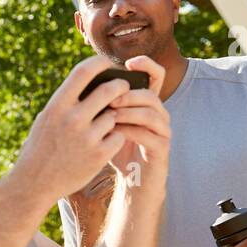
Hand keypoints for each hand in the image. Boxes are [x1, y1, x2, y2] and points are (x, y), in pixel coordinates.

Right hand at [12, 55, 131, 203]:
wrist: (34, 183)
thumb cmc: (40, 147)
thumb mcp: (46, 119)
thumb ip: (67, 101)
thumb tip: (93, 80)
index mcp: (57, 106)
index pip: (84, 71)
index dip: (100, 62)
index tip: (108, 63)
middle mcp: (72, 119)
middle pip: (110, 90)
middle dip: (120, 86)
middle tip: (123, 88)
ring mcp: (87, 137)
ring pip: (115, 115)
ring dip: (113, 118)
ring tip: (100, 128)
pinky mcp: (99, 155)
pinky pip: (118, 136)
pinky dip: (114, 138)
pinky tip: (103, 144)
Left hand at [105, 55, 169, 182]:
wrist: (130, 183)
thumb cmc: (115, 150)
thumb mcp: (106, 124)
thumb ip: (102, 105)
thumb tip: (84, 84)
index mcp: (147, 104)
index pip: (155, 76)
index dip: (146, 65)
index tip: (128, 62)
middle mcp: (159, 114)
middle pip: (150, 94)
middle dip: (128, 94)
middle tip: (108, 99)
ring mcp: (163, 132)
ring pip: (152, 113)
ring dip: (129, 112)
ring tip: (109, 115)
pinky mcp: (162, 149)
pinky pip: (150, 135)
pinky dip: (131, 131)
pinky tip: (114, 133)